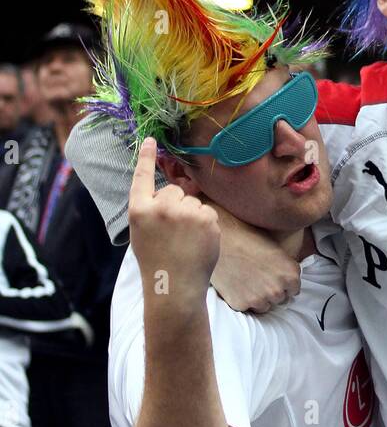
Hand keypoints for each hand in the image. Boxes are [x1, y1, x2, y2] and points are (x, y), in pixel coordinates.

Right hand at [128, 138, 219, 302]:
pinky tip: (197, 243)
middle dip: (177, 206)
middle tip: (172, 233)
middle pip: (175, 191)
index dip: (146, 158)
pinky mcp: (206, 218)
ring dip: (192, 217)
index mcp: (139, 210)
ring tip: (184, 241)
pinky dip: (206, 226)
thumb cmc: (156, 260)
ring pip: (193, 203)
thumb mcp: (142, 233)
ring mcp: (185, 212)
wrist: (174, 286)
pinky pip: (207, 213)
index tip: (150, 140)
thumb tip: (174, 192)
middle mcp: (160, 207)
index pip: (142, 178)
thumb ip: (152, 210)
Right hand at [210, 203, 301, 313]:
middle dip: (273, 291)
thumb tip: (288, 282)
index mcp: (290, 275)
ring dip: (259, 298)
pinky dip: (243, 299)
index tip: (275, 278)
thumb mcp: (276, 250)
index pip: (294, 290)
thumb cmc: (249, 239)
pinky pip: (247, 308)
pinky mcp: (242, 304)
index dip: (284, 284)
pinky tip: (237, 285)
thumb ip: (285, 269)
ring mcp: (260, 299)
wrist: (223, 241)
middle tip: (259, 278)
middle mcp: (278, 290)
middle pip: (280, 299)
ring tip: (248, 281)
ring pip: (265, 306)